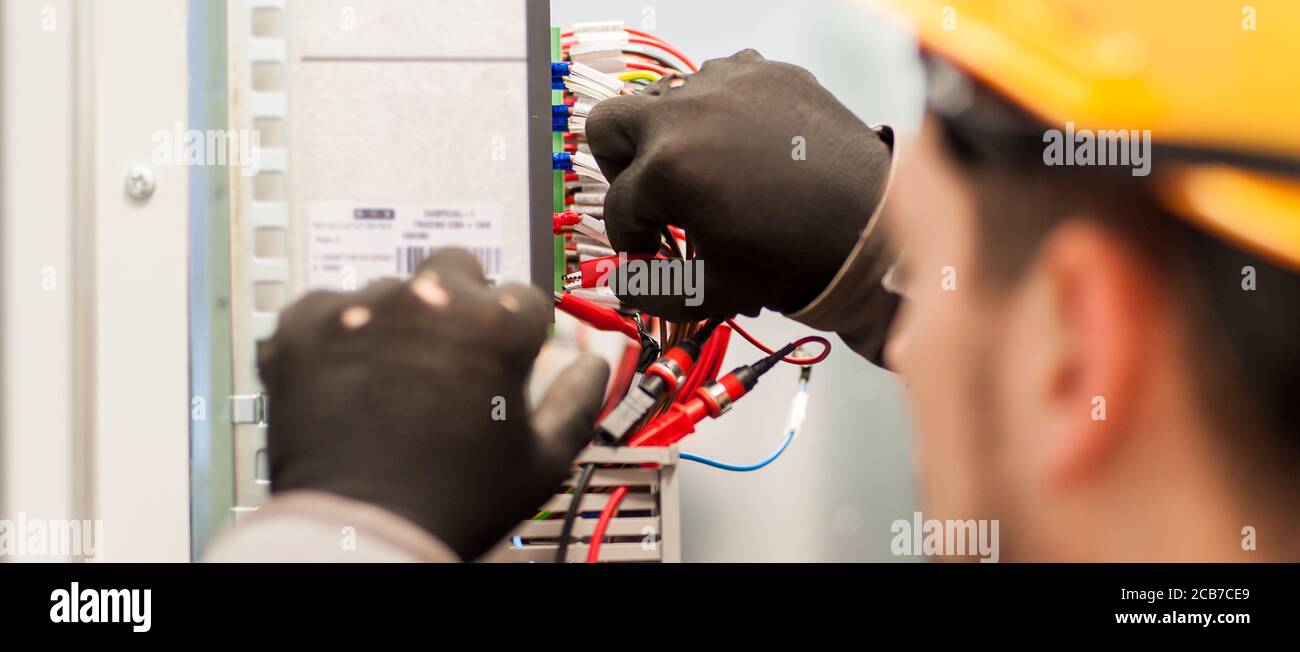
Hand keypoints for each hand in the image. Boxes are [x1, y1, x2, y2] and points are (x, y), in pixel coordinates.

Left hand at [257, 249, 608, 559]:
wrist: (359, 532)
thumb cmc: (449, 503)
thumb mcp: (540, 462)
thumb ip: (576, 402)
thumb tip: (589, 368)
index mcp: (494, 325)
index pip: (525, 298)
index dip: (520, 333)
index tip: (507, 355)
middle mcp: (428, 301)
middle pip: (458, 270)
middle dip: (463, 303)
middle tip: (453, 355)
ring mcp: (362, 309)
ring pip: (393, 290)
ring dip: (401, 321)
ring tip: (397, 378)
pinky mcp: (305, 325)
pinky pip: (332, 309)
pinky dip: (342, 335)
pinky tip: (353, 377)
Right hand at [586, 49, 891, 319]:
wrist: (873, 225)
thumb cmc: (799, 256)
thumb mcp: (714, 289)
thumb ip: (653, 290)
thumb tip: (627, 282)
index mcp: (669, 166)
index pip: (619, 204)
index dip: (630, 239)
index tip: (648, 251)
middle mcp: (689, 112)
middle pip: (611, 125)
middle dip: (620, 166)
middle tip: (651, 196)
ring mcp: (728, 83)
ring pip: (666, 97)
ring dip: (671, 137)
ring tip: (704, 175)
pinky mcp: (765, 72)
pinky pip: (720, 83)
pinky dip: (719, 115)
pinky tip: (743, 150)